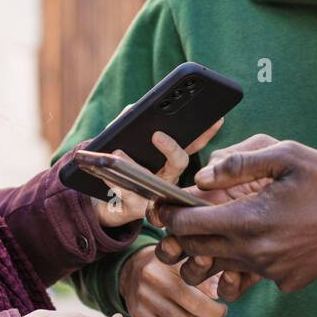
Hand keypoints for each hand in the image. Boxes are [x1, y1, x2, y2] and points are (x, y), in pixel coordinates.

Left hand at [91, 116, 225, 228]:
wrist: (101, 200)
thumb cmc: (118, 167)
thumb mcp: (122, 139)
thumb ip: (128, 122)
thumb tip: (133, 108)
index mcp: (169, 160)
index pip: (192, 144)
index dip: (206, 133)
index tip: (215, 119)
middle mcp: (167, 178)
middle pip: (180, 163)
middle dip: (172, 149)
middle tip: (157, 135)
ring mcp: (154, 195)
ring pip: (151, 180)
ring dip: (133, 165)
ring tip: (117, 151)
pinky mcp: (135, 208)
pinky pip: (127, 195)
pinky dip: (113, 182)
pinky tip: (104, 173)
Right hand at [117, 246, 227, 316]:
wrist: (132, 268)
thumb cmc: (168, 264)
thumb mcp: (184, 260)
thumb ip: (204, 275)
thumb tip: (219, 293)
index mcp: (165, 266)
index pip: (196, 296)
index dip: (215, 307)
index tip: (223, 306)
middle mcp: (150, 283)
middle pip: (189, 314)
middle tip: (217, 314)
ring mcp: (142, 301)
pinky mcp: (138, 316)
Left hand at [150, 134, 276, 289]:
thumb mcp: (285, 155)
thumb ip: (237, 164)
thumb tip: (200, 178)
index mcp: (247, 217)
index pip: (188, 223)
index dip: (169, 215)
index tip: (161, 207)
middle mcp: (253, 250)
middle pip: (195, 250)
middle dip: (179, 237)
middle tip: (175, 222)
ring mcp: (270, 270)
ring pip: (218, 271)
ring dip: (204, 258)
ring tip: (203, 242)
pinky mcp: (286, 280)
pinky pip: (250, 277)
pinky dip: (241, 267)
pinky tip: (245, 249)